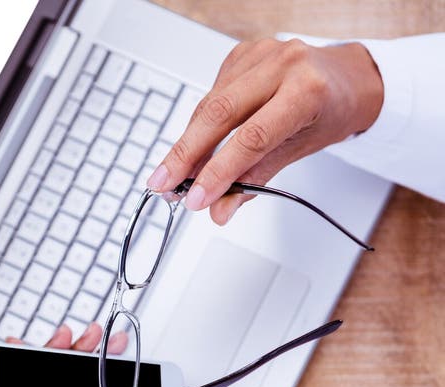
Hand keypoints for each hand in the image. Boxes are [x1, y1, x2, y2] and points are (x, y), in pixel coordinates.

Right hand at [147, 38, 383, 223]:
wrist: (346, 77)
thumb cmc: (330, 114)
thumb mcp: (299, 152)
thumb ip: (257, 180)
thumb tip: (220, 209)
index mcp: (306, 91)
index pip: (251, 138)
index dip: (218, 172)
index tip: (196, 199)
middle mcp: (282, 64)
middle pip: (219, 114)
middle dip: (185, 156)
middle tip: (164, 188)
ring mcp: (259, 54)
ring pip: (209, 104)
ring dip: (186, 146)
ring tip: (171, 178)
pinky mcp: (242, 54)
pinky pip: (212, 94)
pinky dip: (200, 125)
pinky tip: (196, 146)